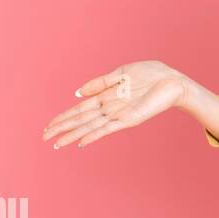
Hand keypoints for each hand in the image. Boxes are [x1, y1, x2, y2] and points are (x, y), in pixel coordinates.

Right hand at [41, 61, 188, 149]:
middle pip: (81, 119)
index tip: (48, 125)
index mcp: (107, 96)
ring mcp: (119, 115)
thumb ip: (100, 83)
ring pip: (90, 126)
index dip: (64, 116)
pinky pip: (108, 128)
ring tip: (56, 144)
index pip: (80, 109)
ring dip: (73, 134)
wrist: (173, 81)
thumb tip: (77, 93)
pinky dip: (94, 135)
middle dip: (62, 128)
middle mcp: (110, 108)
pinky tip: (81, 142)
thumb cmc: (152, 75)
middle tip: (44, 137)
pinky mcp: (130, 119)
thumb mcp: (122, 73)